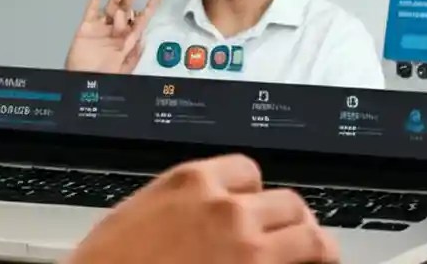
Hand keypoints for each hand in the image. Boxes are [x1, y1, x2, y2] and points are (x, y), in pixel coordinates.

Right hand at [65, 0, 162, 73]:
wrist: (82, 83)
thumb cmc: (104, 77)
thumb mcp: (124, 69)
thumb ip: (133, 54)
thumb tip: (141, 36)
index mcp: (127, 42)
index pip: (141, 20)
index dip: (150, 6)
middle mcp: (115, 32)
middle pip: (126, 11)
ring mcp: (101, 28)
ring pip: (111, 7)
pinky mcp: (87, 27)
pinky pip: (92, 8)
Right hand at [68, 155, 338, 263]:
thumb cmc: (107, 263)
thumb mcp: (138, 214)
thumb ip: (180, 205)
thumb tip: (199, 212)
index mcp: (191, 182)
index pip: (248, 171)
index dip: (254, 194)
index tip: (256, 208)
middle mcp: (226, 209)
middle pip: (287, 202)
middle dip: (290, 220)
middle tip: (293, 236)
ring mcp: (248, 248)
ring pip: (310, 236)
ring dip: (315, 247)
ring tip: (319, 257)